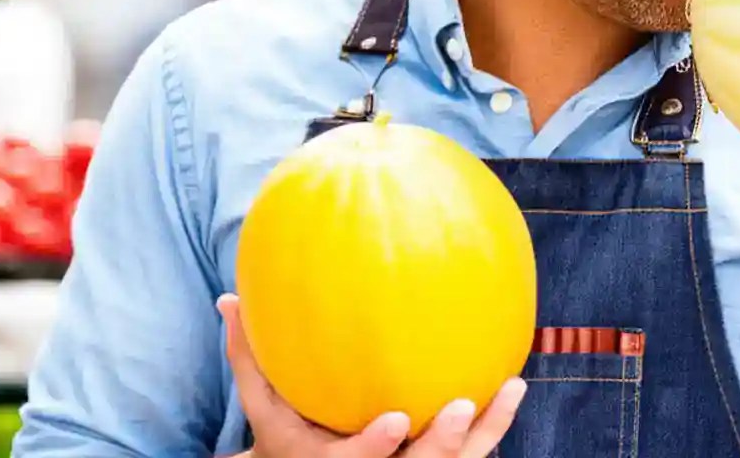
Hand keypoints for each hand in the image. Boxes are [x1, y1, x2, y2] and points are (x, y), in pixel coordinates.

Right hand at [217, 294, 526, 457]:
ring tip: (512, 386)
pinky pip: (471, 454)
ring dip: (487, 432)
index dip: (375, 447)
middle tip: (463, 406)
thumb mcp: (263, 405)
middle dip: (443, 446)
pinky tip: (511, 385)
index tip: (398, 420)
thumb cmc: (286, 435)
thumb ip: (249, 355)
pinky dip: (493, 426)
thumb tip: (227, 297)